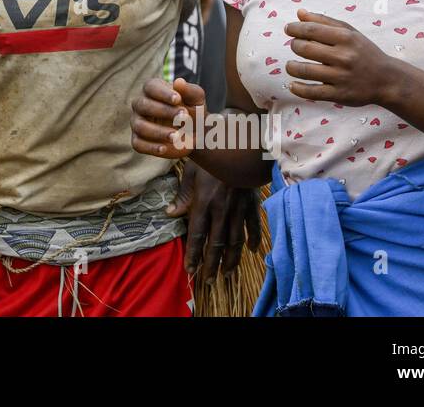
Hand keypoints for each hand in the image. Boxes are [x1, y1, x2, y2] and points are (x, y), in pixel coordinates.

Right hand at [131, 76, 204, 157]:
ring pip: (140, 126)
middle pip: (143, 105)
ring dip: (158, 132)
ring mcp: (137, 122)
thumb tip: (178, 82)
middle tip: (184, 118)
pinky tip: (164, 148)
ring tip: (176, 136)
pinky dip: (151, 147)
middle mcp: (140, 104)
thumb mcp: (196, 100)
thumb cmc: (193, 110)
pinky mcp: (138, 140)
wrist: (195, 133)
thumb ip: (189, 91)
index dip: (163, 93)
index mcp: (153, 89)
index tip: (178, 100)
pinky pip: (138, 144)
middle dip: (163, 111)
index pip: (151, 87)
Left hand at [167, 159, 262, 282]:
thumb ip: (182, 194)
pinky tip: (252, 251)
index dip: (193, 255)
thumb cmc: (211, 153)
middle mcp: (221, 209)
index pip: (196, 235)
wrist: (239, 141)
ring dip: (231, 259)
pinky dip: (254, 238)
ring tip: (227, 274)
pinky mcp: (252, 202)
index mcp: (204, 202)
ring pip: (235, 240)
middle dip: (212, 264)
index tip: (190, 270)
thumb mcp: (191, 170)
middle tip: (208, 281)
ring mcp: (238, 207)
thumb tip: (170, 213)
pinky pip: (253, 225)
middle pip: (216, 244)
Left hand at [284, 8, 396, 106]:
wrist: (387, 80)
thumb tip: (299, 13)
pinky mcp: (339, 94)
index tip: (288, 29)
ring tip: (291, 65)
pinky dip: (297, 88)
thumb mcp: (350, 33)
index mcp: (346, 38)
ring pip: (304, 70)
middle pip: (304, 48)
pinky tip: (293, 84)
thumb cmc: (364, 53)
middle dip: (294, 45)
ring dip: (291, 67)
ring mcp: (341, 77)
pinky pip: (311, 91)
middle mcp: (343, 57)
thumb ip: (324, 21)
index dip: (295, 28)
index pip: (311, 30)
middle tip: (295, 46)